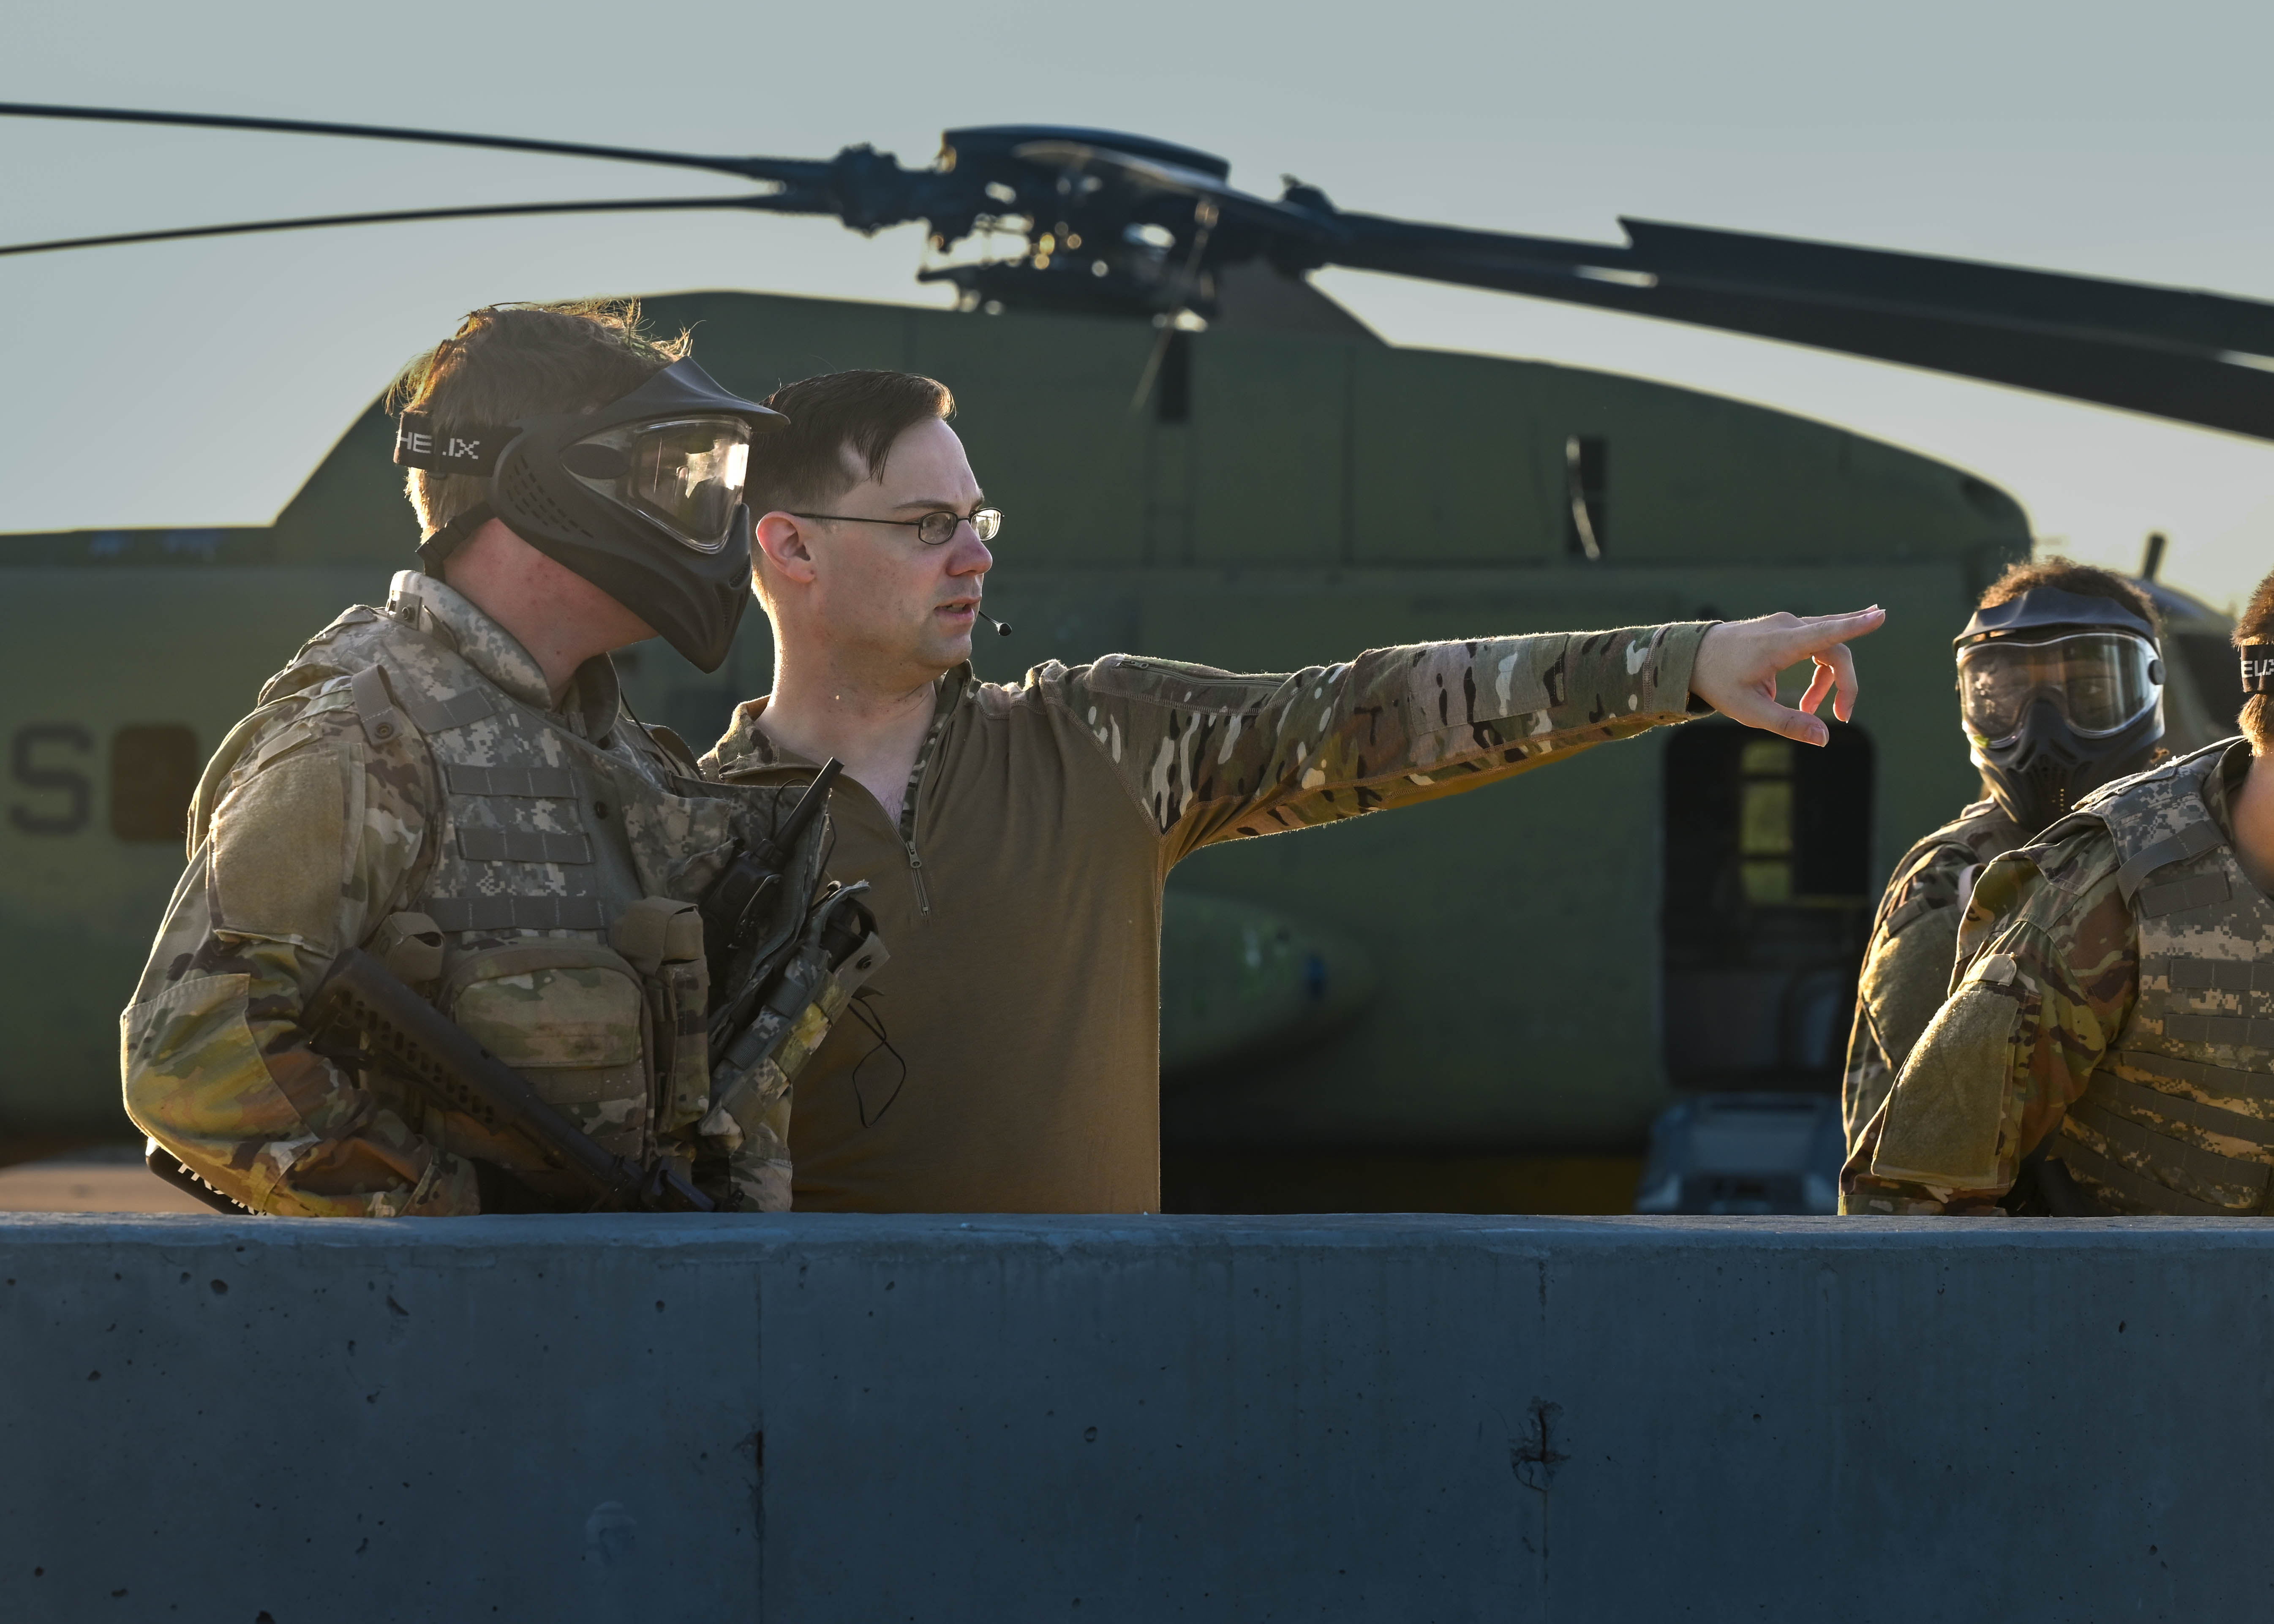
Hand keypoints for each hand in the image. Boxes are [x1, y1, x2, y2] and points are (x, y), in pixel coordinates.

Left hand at [1689, 607, 1885, 746]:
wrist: (1692, 656)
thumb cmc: (1718, 682)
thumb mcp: (1748, 710)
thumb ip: (1787, 724)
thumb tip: (1825, 738)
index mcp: (1779, 643)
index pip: (1826, 632)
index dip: (1856, 626)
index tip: (1881, 615)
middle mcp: (1788, 626)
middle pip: (1836, 649)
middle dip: (1843, 684)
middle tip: (1842, 716)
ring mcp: (1788, 624)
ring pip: (1828, 646)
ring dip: (1827, 680)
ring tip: (1808, 710)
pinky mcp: (1786, 628)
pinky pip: (1818, 642)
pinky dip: (1821, 668)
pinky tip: (1819, 692)